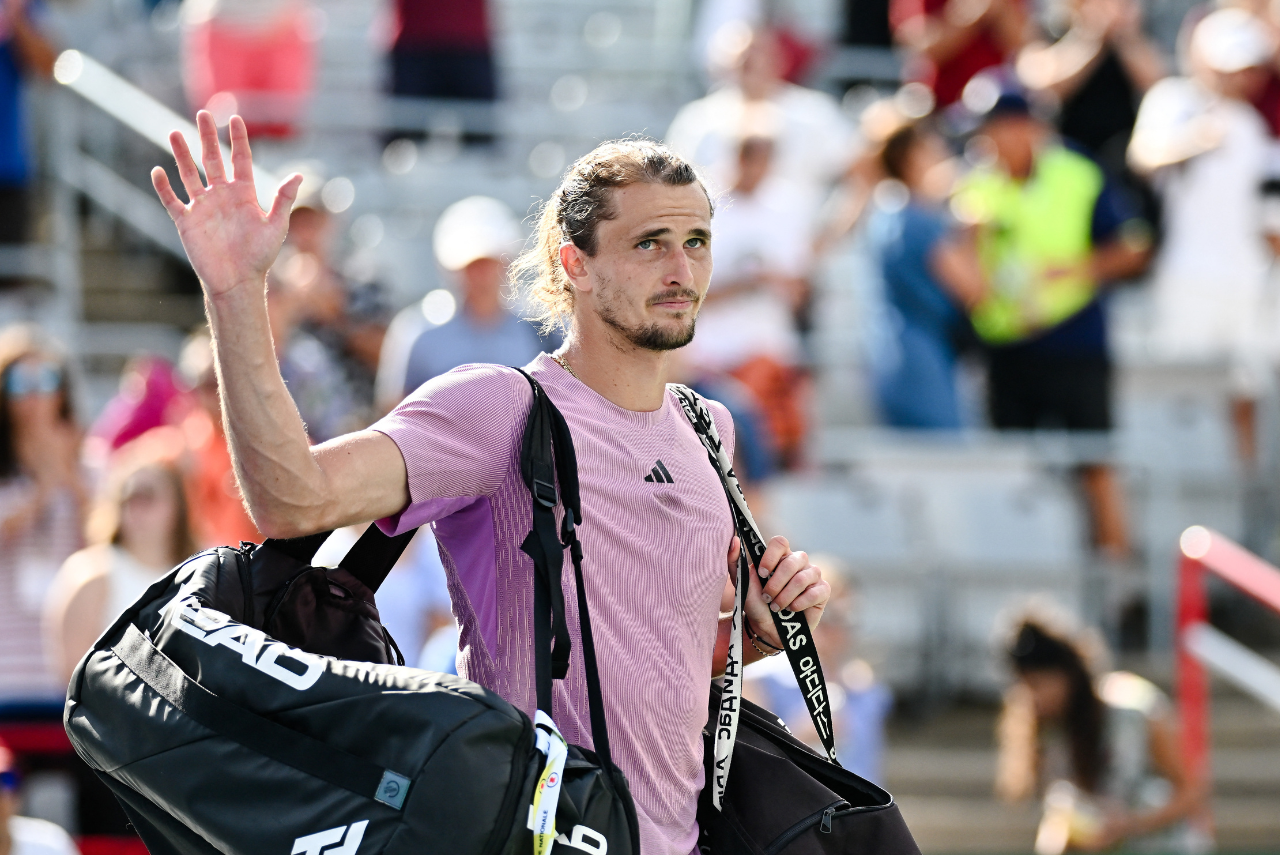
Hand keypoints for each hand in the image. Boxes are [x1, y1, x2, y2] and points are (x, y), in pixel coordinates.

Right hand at [151, 112, 302, 302]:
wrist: (238, 281)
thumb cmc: (260, 256)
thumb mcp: (276, 226)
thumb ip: (283, 199)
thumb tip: (299, 176)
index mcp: (244, 194)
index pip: (240, 160)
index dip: (238, 140)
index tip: (236, 118)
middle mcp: (222, 196)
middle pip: (212, 160)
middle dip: (206, 137)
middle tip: (202, 113)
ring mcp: (203, 207)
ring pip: (189, 175)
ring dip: (181, 154)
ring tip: (174, 132)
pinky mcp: (186, 221)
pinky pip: (172, 200)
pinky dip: (164, 187)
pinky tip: (158, 171)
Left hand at [742, 535, 829, 648]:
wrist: (767, 629)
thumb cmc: (756, 604)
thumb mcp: (741, 584)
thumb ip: (734, 561)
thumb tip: (734, 540)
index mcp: (780, 556)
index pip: (780, 542)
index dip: (770, 557)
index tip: (761, 573)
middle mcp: (798, 561)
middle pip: (791, 562)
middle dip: (775, 584)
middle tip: (767, 597)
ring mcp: (812, 575)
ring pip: (801, 578)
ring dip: (785, 596)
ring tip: (776, 607)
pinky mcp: (823, 591)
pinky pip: (815, 592)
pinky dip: (799, 603)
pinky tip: (792, 609)